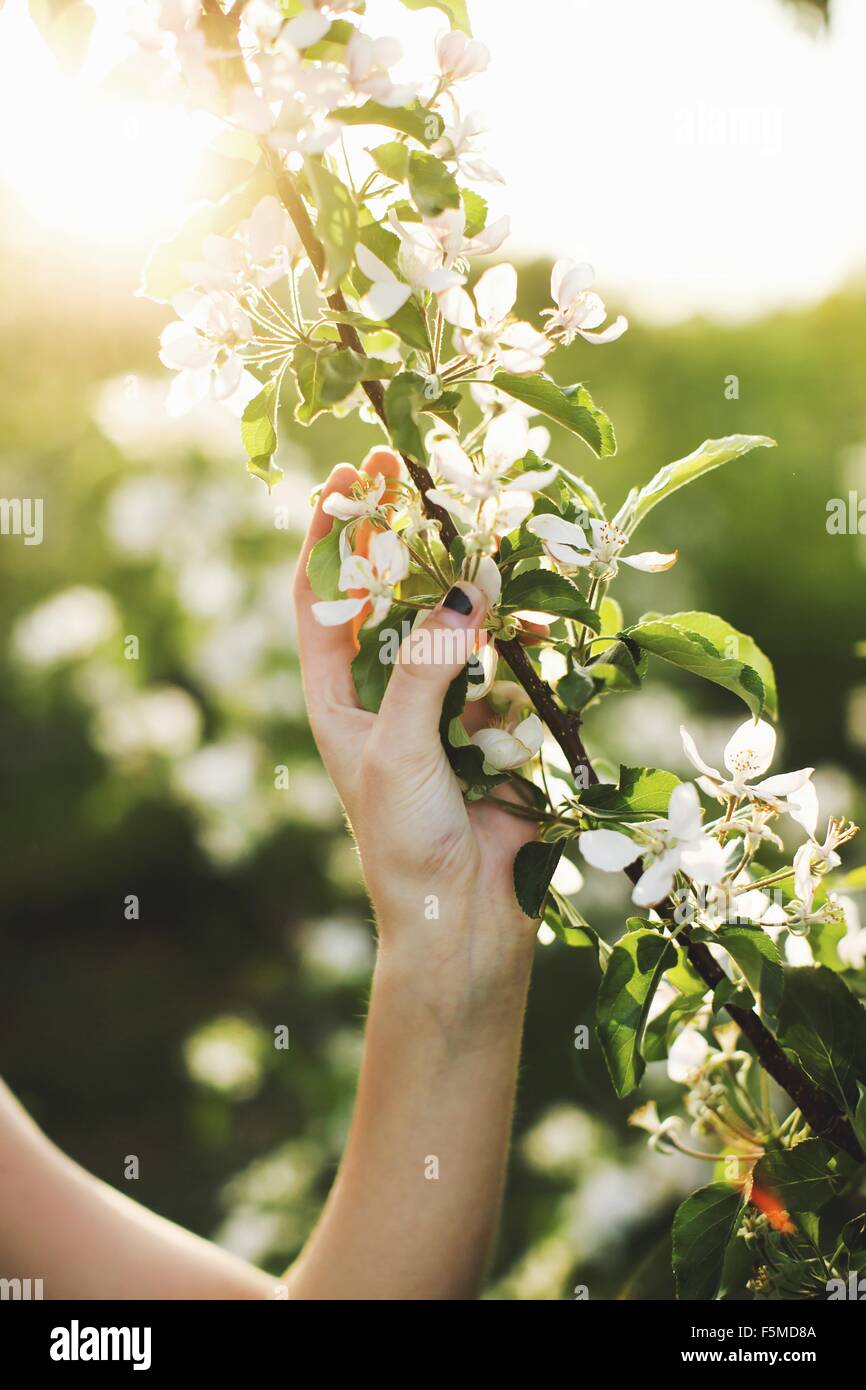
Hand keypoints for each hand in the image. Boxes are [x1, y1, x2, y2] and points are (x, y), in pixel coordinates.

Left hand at [293, 457, 538, 1010]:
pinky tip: (537, 622)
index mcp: (337, 698)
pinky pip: (508, 669)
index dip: (329, 537)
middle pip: (392, 596)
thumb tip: (462, 594)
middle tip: (423, 472)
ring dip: (473, 585)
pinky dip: (522, 643)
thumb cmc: (405, 843)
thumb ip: (427, 670)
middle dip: (407, 537)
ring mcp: (444, 708)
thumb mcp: (400, 751)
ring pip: (456, 625)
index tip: (347, 477)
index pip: (322, 599)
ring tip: (493, 537)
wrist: (465, 922)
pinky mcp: (496, 728)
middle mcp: (387, 694)